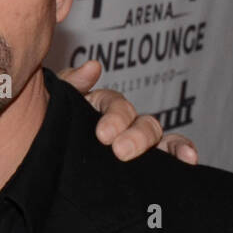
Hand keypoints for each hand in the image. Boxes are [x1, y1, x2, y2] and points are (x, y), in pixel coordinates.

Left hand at [57, 59, 198, 164]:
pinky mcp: (145, 164)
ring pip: (158, 137)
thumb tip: (93, 66)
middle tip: (121, 151)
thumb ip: (70, 85)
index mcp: (100, 106)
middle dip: (136, 137)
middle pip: (141, 122)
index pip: (115, 104)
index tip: (103, 135)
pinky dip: (182, 153)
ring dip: (168, 145)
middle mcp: (123, 122)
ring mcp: (136, 141)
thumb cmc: (47, 128)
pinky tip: (191, 160)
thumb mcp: (54, 106)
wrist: (42, 165)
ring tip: (179, 156)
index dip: (113, 118)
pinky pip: (169, 156)